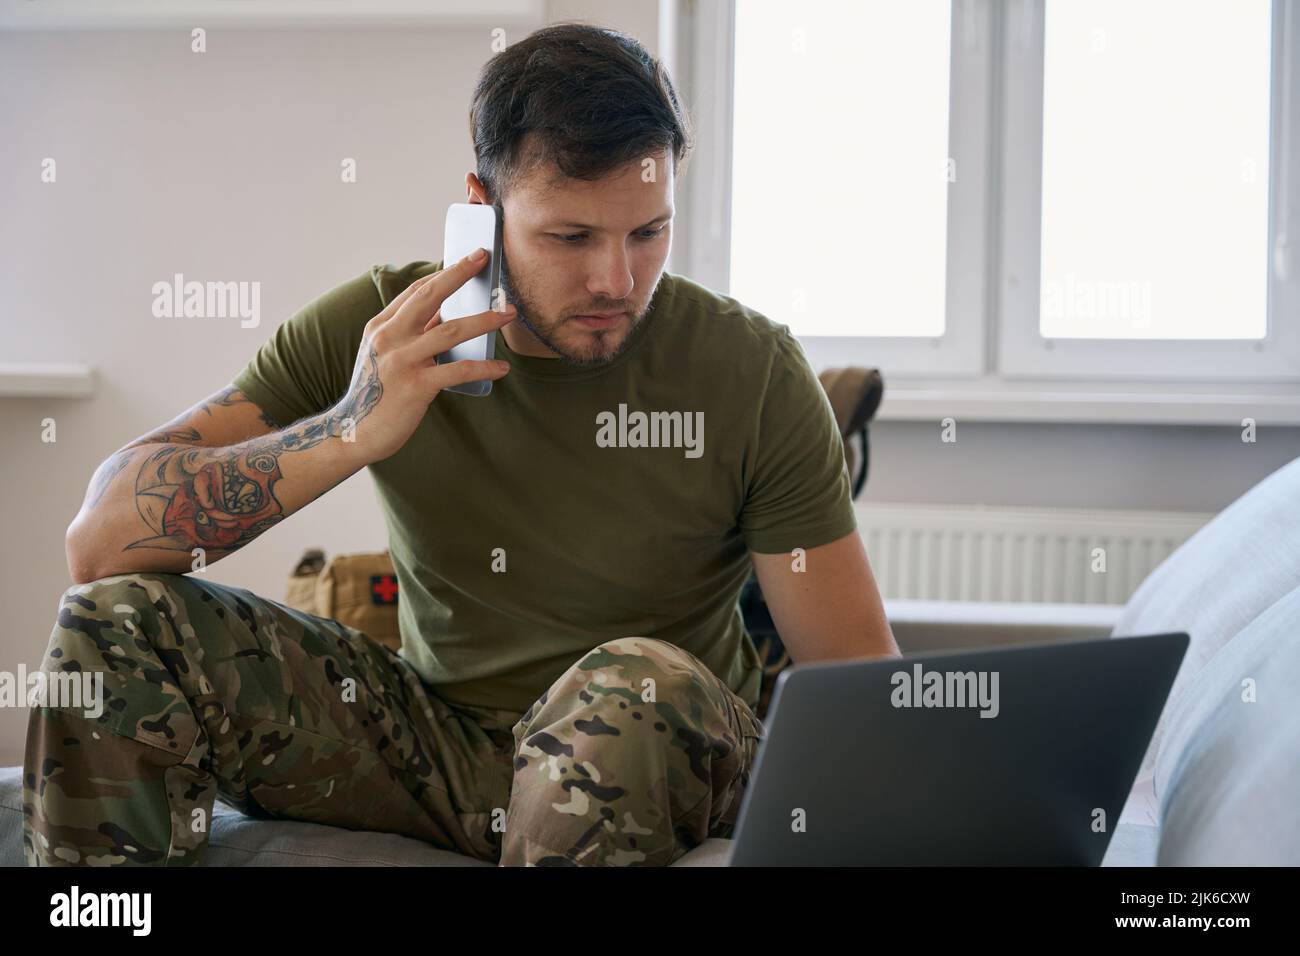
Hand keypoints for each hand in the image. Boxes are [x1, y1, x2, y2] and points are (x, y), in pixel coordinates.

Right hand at [338, 248, 514, 463]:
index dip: (444, 274)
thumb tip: (444, 315)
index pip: (416, 291)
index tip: (468, 261)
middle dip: (459, 273)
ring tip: (508, 313)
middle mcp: (389, 337)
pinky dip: (484, 367)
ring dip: (484, 320)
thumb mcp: (385, 355)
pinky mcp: (416, 386)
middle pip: (430, 296)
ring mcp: (402, 360)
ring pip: (451, 330)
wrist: (356, 431)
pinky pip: (459, 370)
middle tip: (484, 258)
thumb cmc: (376, 393)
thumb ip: (411, 335)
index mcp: (381, 327)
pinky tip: (501, 368)